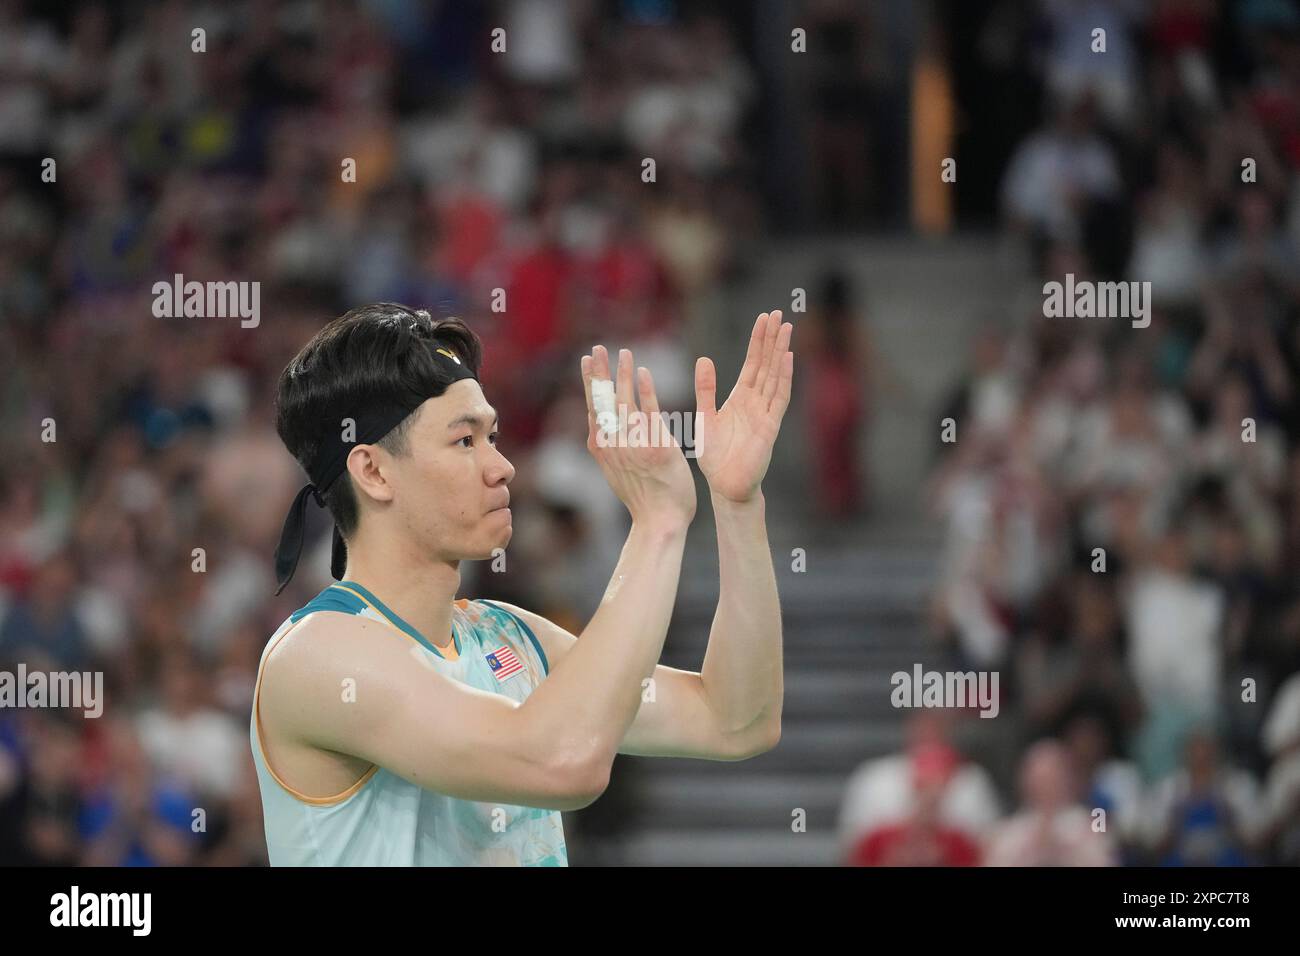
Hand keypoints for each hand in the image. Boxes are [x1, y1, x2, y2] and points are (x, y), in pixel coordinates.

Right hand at [581, 344, 695, 527]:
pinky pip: (649, 413)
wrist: (659, 522)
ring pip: (624, 402)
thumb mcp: (614, 471)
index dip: (590, 382)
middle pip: (602, 400)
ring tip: (623, 353)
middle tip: (597, 349)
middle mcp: (613, 444)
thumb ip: (606, 448)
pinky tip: (642, 371)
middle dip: (598, 372)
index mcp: (602, 447)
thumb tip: (595, 431)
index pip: (593, 406)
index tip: (587, 361)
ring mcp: (633, 446)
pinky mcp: (656, 448)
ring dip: (622, 374)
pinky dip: (645, 390)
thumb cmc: (641, 497)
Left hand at [694, 310, 793, 502]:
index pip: (753, 363)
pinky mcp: (770, 426)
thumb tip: (704, 359)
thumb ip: (706, 388)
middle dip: (773, 340)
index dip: (758, 341)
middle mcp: (757, 402)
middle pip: (767, 364)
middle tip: (779, 314)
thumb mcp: (705, 416)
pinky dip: (784, 378)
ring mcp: (766, 413)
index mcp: (741, 398)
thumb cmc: (715, 456)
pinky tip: (788, 359)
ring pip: (775, 376)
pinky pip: (779, 398)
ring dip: (780, 352)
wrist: (726, 485)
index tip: (764, 318)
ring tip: (786, 328)